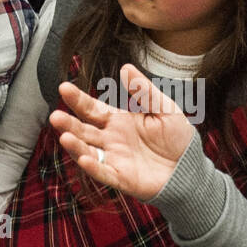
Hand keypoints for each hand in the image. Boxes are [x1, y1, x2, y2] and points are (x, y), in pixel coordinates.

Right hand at [49, 65, 193, 201]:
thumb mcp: (164, 109)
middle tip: (55, 116)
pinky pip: (103, 172)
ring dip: (74, 145)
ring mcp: (114, 158)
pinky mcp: (122, 178)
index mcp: (118, 120)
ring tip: (64, 136)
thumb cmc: (178, 138)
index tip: (64, 87)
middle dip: (68, 123)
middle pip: (83, 129)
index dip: (77, 99)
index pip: (91, 108)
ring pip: (87, 151)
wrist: (192, 170)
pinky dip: (92, 167)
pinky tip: (84, 158)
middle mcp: (110, 139)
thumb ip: (143, 91)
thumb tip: (125, 68)